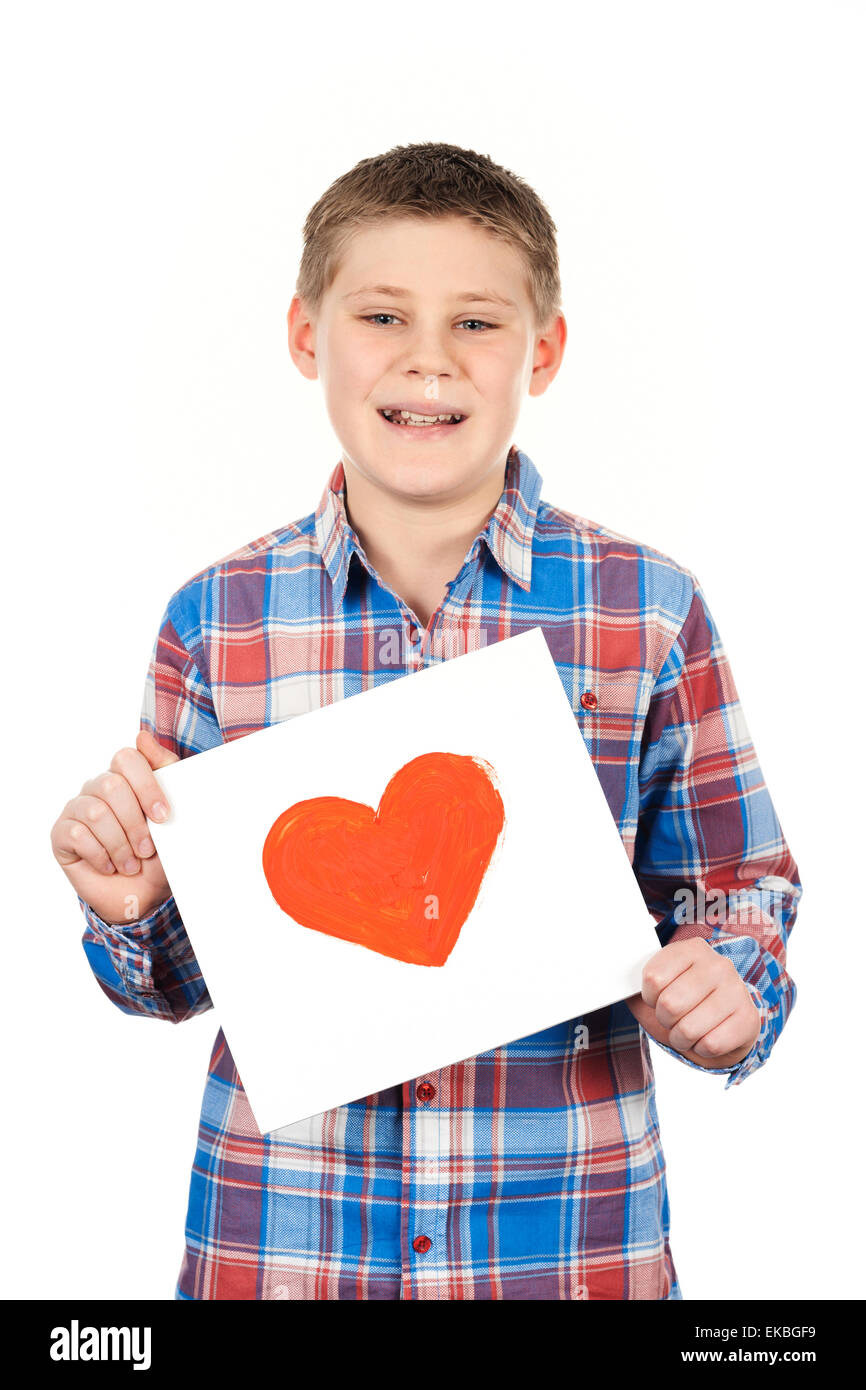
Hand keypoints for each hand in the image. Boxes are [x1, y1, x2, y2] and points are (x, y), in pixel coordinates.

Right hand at [51, 729, 178, 925]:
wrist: (143, 894)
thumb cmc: (159, 853)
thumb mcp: (173, 815)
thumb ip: (165, 771)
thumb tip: (141, 736)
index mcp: (125, 777)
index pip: (127, 759)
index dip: (146, 786)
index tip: (163, 816)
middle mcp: (97, 787)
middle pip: (111, 786)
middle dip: (135, 823)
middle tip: (148, 850)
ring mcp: (77, 808)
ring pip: (96, 812)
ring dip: (120, 844)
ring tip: (131, 864)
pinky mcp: (61, 834)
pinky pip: (77, 835)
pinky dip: (100, 855)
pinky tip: (110, 866)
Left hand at [625, 938, 761, 1069]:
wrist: (723, 1025)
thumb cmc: (683, 1004)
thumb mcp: (657, 987)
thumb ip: (633, 979)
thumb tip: (602, 972)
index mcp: (691, 949)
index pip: (653, 978)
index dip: (650, 997)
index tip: (658, 996)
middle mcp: (718, 964)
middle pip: (670, 1004)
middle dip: (665, 1020)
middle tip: (674, 1017)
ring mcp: (737, 990)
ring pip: (688, 1029)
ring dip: (681, 1038)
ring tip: (689, 1029)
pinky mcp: (749, 1019)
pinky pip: (710, 1044)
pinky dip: (701, 1049)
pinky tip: (708, 1036)